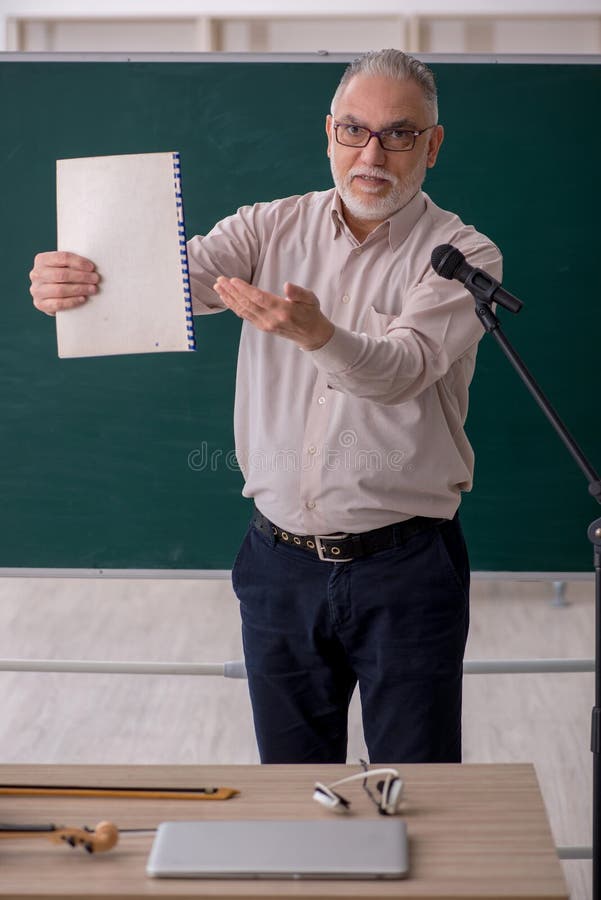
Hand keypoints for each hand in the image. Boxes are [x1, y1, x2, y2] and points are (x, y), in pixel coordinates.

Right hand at [29, 251, 99, 316]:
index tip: (92, 267)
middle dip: (82, 277)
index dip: (78, 262)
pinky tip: (83, 299)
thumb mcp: (65, 266)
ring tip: (93, 289)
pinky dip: (72, 301)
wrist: (52, 296)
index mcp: (41, 259)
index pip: (62, 258)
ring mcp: (36, 290)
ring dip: (80, 289)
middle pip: (62, 274)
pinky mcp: (40, 304)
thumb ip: (73, 264)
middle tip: (96, 279)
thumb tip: (92, 267)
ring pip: (60, 290)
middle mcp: (36, 274)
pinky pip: (58, 304)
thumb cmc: (63, 277)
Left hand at [213, 277, 334, 350]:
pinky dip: (234, 306)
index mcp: (283, 310)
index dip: (244, 289)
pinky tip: (227, 299)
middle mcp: (271, 319)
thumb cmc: (311, 313)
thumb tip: (287, 285)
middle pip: (247, 304)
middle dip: (231, 291)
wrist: (311, 334)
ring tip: (218, 287)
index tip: (233, 280)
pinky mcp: (262, 327)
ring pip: (243, 310)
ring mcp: (265, 324)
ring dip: (229, 299)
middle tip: (220, 280)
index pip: (259, 298)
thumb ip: (298, 292)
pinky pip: (245, 316)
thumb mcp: (310, 299)